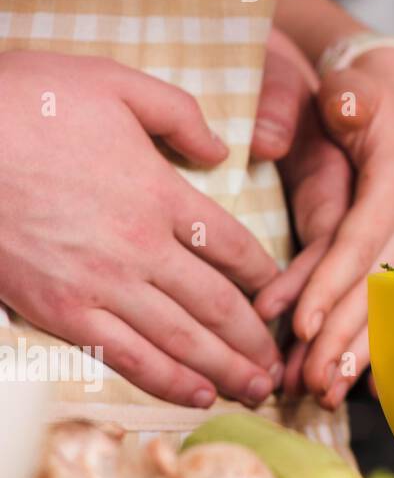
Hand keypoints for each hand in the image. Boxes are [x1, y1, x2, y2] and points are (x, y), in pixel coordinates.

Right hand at [0, 51, 282, 405]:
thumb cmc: (26, 102)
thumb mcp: (116, 83)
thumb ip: (179, 112)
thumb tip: (222, 150)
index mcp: (160, 191)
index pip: (233, 244)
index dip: (267, 275)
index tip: (282, 295)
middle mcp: (141, 245)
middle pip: (218, 303)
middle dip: (256, 339)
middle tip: (281, 364)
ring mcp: (100, 283)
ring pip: (182, 338)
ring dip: (225, 368)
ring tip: (257, 390)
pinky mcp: (58, 310)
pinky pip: (125, 354)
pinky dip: (167, 379)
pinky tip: (196, 395)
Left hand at [249, 28, 352, 397]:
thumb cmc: (369, 99)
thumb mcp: (353, 89)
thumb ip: (346, 100)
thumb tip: (341, 107)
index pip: (361, 241)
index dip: (331, 285)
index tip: (301, 326)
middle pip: (378, 287)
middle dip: (340, 337)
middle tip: (301, 379)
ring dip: (360, 354)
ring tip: (323, 391)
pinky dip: (384, 347)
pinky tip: (363, 386)